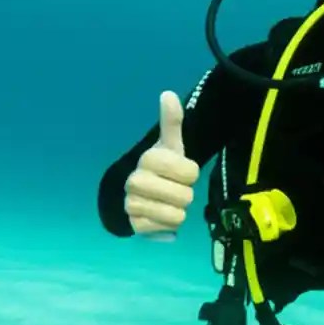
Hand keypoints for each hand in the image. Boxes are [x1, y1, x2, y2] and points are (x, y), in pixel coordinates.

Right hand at [123, 91, 199, 238]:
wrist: (139, 193)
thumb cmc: (162, 167)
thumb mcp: (171, 145)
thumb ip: (171, 121)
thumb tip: (167, 94)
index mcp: (149, 159)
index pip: (191, 172)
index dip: (191, 173)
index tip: (181, 170)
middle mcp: (136, 180)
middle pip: (185, 196)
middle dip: (185, 194)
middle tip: (174, 188)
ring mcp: (133, 204)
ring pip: (177, 216)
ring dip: (178, 211)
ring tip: (167, 202)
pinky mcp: (134, 226)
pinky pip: (165, 230)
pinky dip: (167, 226)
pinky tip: (158, 216)